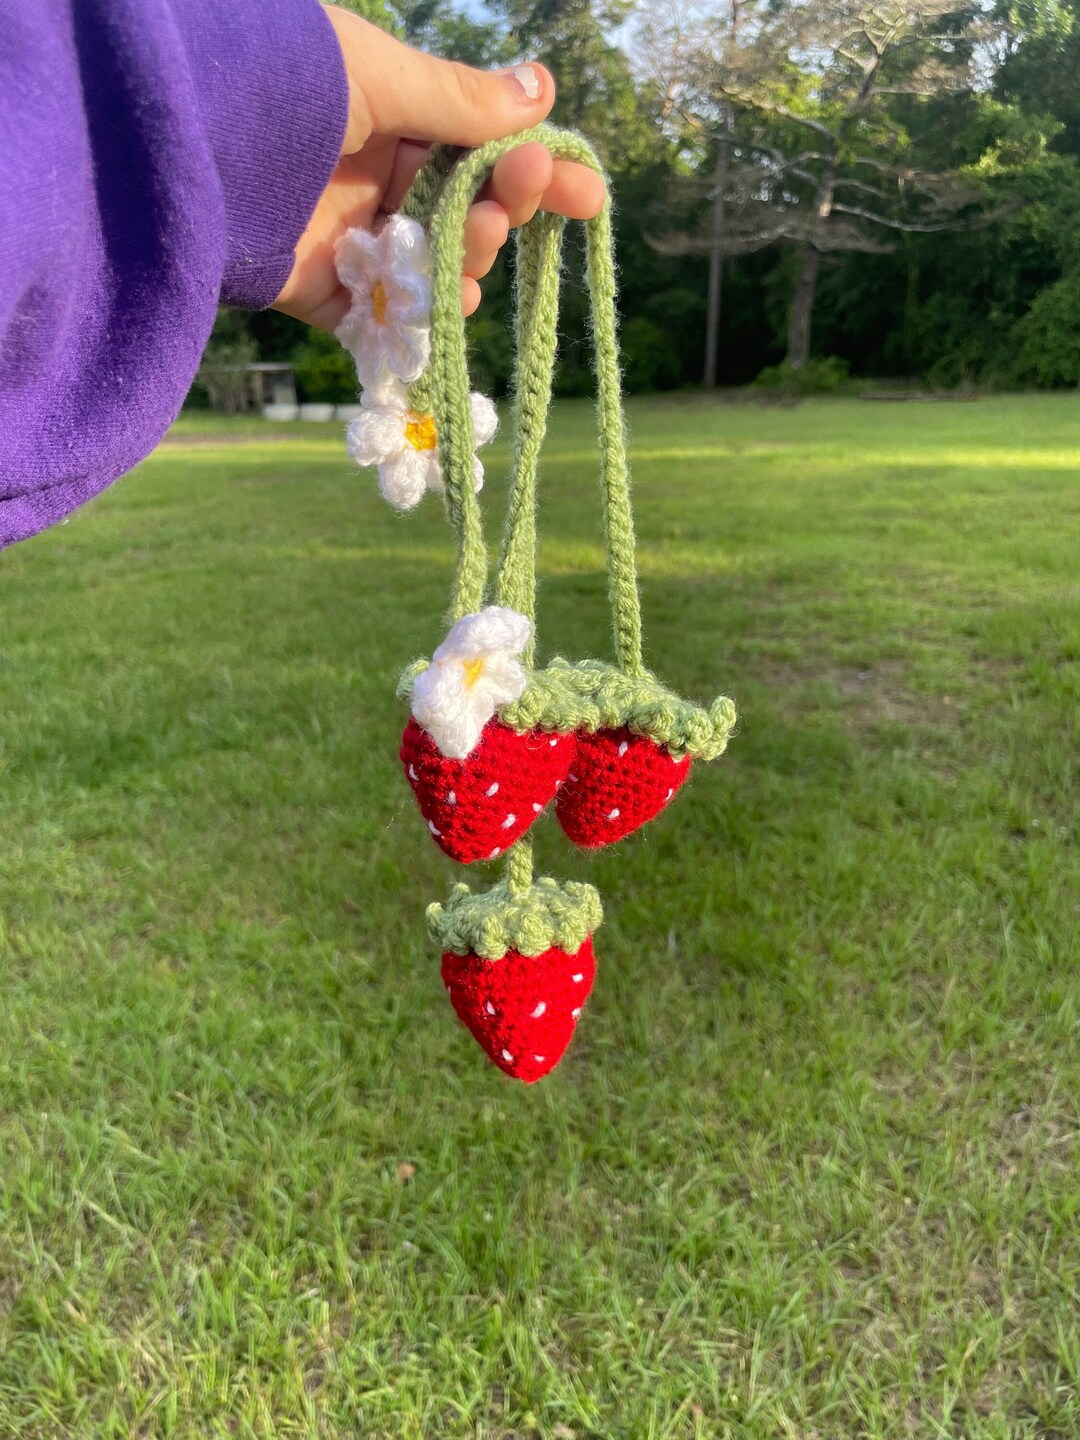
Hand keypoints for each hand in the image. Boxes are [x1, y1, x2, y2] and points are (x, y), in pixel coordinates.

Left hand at [273, 7, 605, 331]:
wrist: (184, 139)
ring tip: (470, 237)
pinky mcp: (319, 291)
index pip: (476, 149)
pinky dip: (421, 317)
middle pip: (463, 212)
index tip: (585, 191)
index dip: (532, 171)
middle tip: (522, 196)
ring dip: (467, 256)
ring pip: (434, 265)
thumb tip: (541, 92)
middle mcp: (369, 177)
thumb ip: (460, 102)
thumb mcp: (381, 78)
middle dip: (503, 209)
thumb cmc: (281, 84)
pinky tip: (455, 302)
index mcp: (385, 116)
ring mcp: (347, 237)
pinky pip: (384, 316)